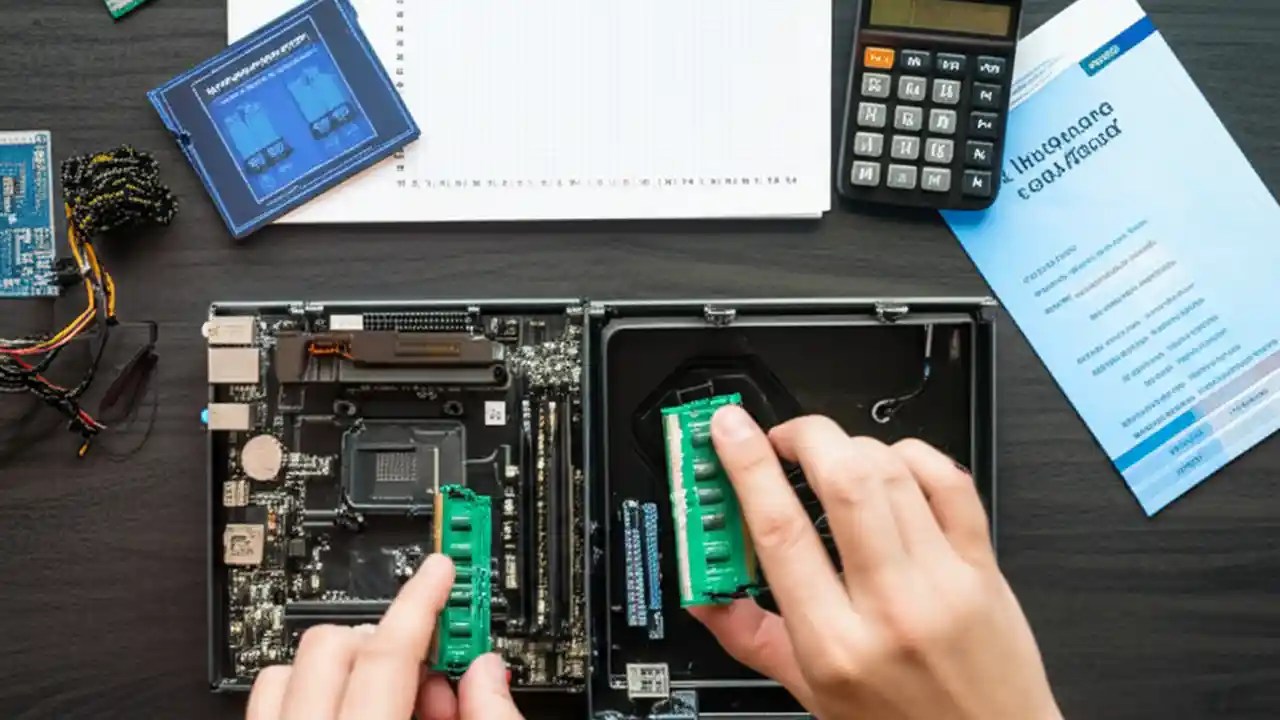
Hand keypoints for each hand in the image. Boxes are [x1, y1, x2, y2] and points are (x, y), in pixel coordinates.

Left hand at [246, 554, 521, 719]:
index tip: (441, 566)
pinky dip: (309, 697)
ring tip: (386, 698)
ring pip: (283, 671)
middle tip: (428, 663)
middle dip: (384, 640)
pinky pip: (267, 705)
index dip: (421, 602)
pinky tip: (351, 716)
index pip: (386, 657)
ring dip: (341, 669)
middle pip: (330, 647)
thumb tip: (486, 671)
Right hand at [691, 407, 1061, 719]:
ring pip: (893, 472)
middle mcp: (892, 606)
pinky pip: (950, 482)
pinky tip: (893, 465)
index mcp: (836, 643)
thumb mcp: (811, 692)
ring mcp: (944, 580)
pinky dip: (914, 455)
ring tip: (831, 457)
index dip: (746, 467)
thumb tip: (703, 595)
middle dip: (803, 436)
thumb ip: (752, 636)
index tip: (728, 432)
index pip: (780, 532)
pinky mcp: (982, 566)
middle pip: (844, 482)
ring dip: (851, 445)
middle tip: (780, 437)